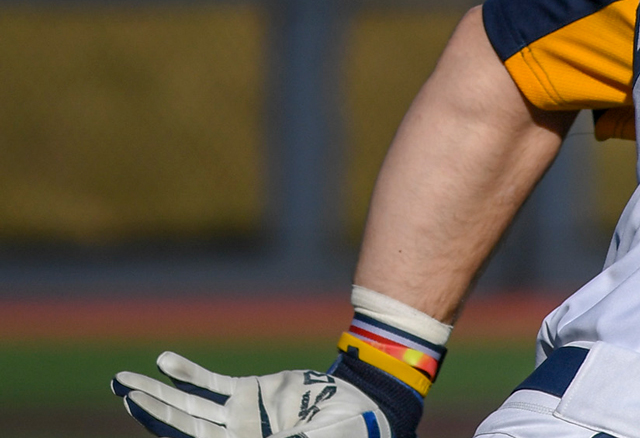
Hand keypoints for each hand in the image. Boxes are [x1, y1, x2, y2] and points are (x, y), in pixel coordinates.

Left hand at [112, 352, 409, 437]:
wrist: (364, 408)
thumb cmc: (345, 432)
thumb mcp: (311, 437)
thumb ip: (280, 437)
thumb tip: (232, 435)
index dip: (161, 425)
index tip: (134, 405)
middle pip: (180, 425)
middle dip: (148, 409)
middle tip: (121, 389)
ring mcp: (239, 417)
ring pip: (190, 404)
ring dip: (158, 391)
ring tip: (125, 379)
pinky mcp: (249, 394)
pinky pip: (213, 386)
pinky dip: (189, 374)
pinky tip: (166, 362)